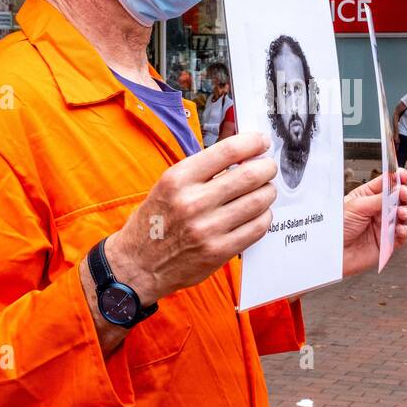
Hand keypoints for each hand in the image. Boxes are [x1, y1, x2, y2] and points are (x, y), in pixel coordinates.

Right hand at [104, 132, 275, 306]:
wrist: (138, 264)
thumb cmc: (156, 220)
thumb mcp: (170, 185)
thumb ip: (204, 167)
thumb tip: (239, 147)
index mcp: (178, 179)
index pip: (227, 151)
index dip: (252, 143)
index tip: (261, 142)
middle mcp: (193, 202)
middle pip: (249, 175)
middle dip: (267, 168)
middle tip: (268, 167)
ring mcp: (207, 228)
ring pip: (258, 201)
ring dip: (268, 192)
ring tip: (265, 190)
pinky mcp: (219, 251)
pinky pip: (256, 228)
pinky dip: (264, 216)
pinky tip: (258, 213)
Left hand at [342, 168, 406, 276]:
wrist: (333, 253)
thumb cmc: (337, 228)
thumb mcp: (357, 207)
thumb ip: (379, 198)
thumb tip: (395, 189)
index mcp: (368, 196)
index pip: (386, 182)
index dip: (396, 178)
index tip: (402, 176)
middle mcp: (378, 209)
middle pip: (399, 197)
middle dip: (404, 194)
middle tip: (403, 195)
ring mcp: (384, 224)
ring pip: (403, 214)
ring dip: (405, 212)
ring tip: (400, 213)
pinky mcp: (388, 241)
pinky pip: (402, 235)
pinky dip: (403, 231)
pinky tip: (398, 229)